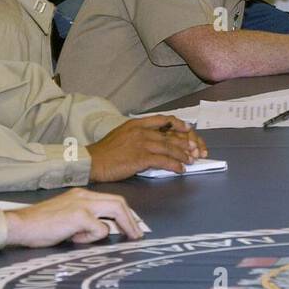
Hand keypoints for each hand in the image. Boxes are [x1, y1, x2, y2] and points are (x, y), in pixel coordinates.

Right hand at [6, 189, 143, 245]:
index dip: (125, 213)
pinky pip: (99, 229)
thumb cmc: (39, 226)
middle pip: (119, 202)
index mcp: (80, 195)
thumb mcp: (66, 219)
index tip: (132, 226)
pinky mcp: (79, 216)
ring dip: (125, 226)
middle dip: (132, 219)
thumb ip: (84, 221)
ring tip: (129, 238)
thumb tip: (102, 231)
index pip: (111, 199)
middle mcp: (83, 195)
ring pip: (116, 210)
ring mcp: (82, 204)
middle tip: (138, 234)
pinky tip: (76, 239)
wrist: (20, 225)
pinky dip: (93, 237)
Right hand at [87, 115, 206, 180]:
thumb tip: (154, 141)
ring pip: (169, 147)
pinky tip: (180, 169)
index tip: (188, 129)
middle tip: (196, 149)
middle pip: (170, 135)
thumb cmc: (106, 151)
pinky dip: (174, 165)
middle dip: (186, 143)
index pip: (163, 120)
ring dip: (183, 155)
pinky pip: (163, 160)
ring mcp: (141, 143)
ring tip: (191, 160)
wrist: (92, 161)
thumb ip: (138, 134)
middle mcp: (141, 131)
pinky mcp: (141, 157)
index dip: (178, 124)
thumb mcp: (122, 134)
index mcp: (136, 123)